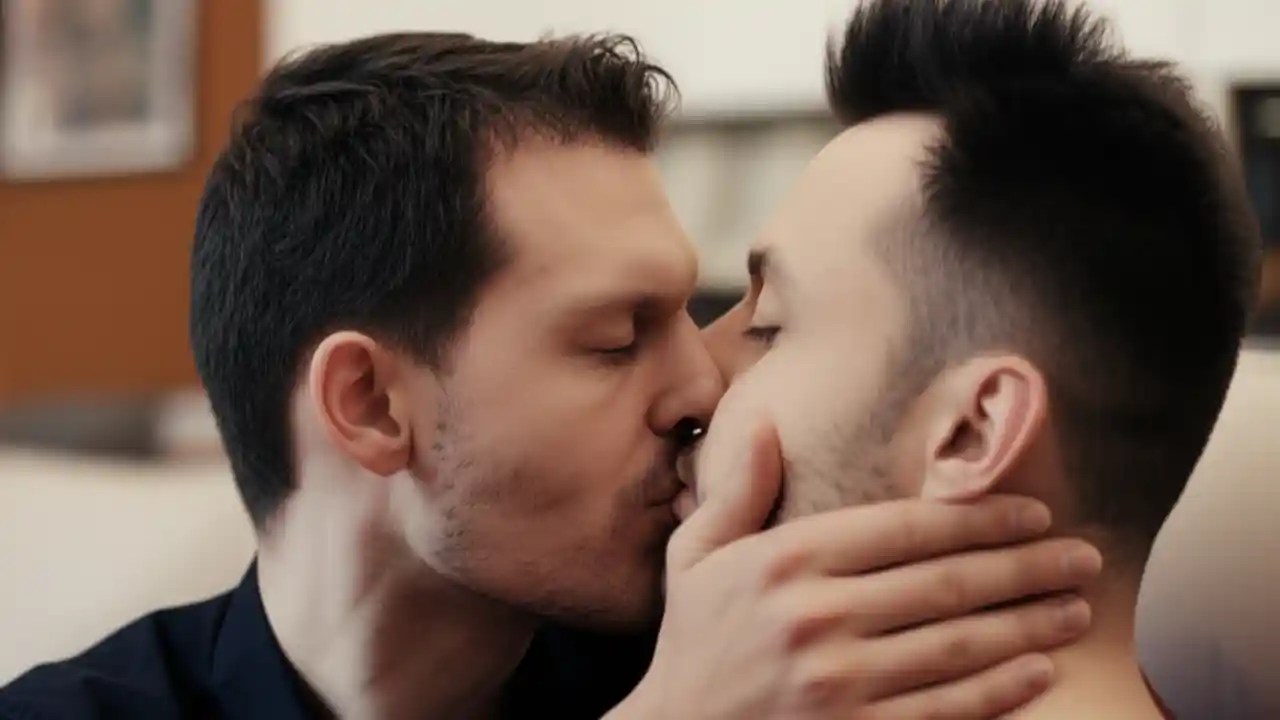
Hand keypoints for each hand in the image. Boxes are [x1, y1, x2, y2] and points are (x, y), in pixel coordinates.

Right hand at [613, 423, 1100, 719]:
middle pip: (948, 583)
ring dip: (1031, 626)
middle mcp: (817, 618)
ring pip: (960, 647)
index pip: (905, 529)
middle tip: (1083, 557)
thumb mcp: (696, 556)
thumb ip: (736, 491)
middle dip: (1028, 567)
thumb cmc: (694, 643)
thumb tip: (764, 422)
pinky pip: (948, 711)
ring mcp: (840, 684)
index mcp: (785, 561)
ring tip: (1077, 609)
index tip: (1032, 512)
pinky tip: (1039, 672)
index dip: (980, 518)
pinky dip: (1001, 691)